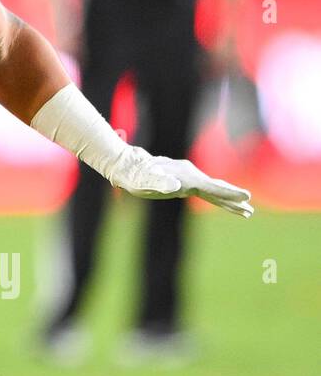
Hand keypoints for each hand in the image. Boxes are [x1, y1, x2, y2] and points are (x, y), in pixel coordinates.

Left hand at [109, 145, 252, 218]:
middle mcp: (189, 175)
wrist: (125, 164)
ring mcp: (186, 176)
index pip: (212, 188)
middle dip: (233, 200)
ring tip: (244, 210)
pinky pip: (203, 189)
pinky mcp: (181, 179)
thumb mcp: (145, 180)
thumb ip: (159, 182)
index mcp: (185, 178)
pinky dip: (216, 196)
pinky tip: (220, 201)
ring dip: (227, 199)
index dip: (229, 194)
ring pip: (212, 189)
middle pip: (216, 189)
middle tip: (250, 211)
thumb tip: (175, 185)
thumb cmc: (134, 175)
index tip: (247, 198)